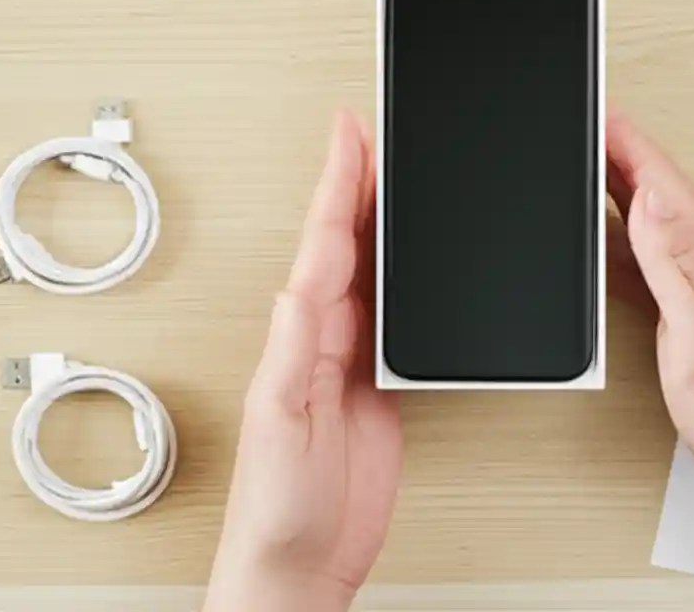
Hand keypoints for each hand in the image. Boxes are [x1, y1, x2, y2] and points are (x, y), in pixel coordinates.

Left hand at [204, 113, 401, 611]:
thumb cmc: (278, 505)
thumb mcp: (280, 423)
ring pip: (371, 273)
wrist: (302, 561)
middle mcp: (322, 340)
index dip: (338, 183)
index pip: (324, 244)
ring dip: (382, 222)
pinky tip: (414, 264)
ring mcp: (350, 362)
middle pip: (348, 244)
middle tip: (378, 132)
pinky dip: (407, 280)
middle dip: (360, 184)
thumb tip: (305, 284)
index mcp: (297, 337)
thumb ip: (294, 354)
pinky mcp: (380, 388)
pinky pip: (396, 318)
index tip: (351, 132)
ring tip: (395, 175)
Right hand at [607, 114, 693, 610]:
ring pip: (652, 218)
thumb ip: (672, 266)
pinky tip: (602, 235)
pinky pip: (652, 253)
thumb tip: (647, 200)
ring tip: (582, 164)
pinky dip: (622, 236)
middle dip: (617, 152)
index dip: (626, 140)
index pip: (663, 180)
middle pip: (657, 188)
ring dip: (617, 190)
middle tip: (580, 124)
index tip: (597, 110)